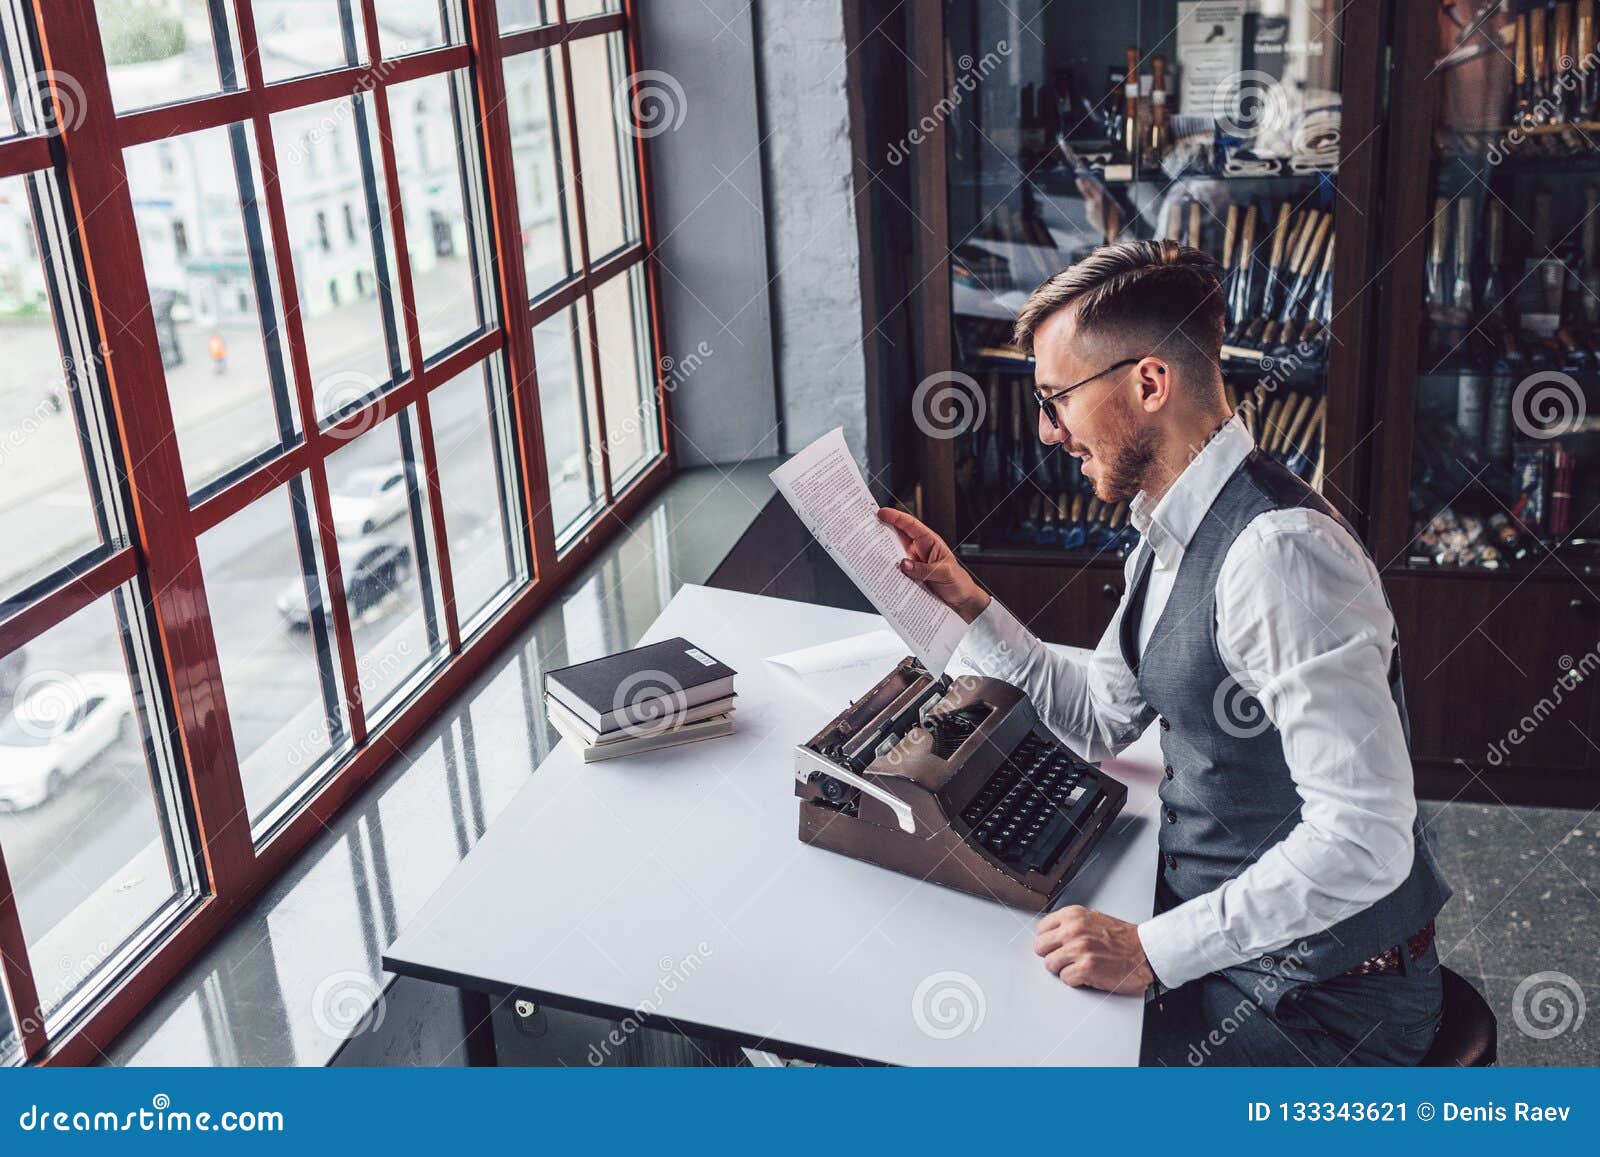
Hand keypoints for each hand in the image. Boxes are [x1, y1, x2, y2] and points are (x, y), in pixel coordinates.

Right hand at [877, 507, 990, 622]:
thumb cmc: (959, 583)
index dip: (896, 517)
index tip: (881, 513)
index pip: (911, 525)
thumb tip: (903, 565)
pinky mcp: (909, 578)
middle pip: (897, 537)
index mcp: (930, 542)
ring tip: (868, 551)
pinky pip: (895, 573)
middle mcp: (919, 551)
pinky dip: (887, 572)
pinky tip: (879, 573)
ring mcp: (913, 564)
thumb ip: (924, 569)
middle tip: (866, 529)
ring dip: (882, 553)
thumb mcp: (945, 573)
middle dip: (882, 531)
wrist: (962, 603)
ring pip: (893, 555)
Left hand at [1035, 905, 1153, 994]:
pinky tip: (1088, 974)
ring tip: (1079, 966)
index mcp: (1073, 915)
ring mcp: (1079, 949)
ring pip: (1050, 965)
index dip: (1048, 941)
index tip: (1055, 946)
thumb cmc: (1122, 938)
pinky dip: (1075, 980)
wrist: (1145, 952)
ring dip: (1063, 969)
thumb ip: (1071, 924)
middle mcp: (1073, 930)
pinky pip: (1065, 978)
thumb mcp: (1093, 919)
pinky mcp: (1086, 968)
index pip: (1041, 929)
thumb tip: (1052, 934)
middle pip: (1040, 947)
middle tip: (1065, 959)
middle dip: (1051, 955)